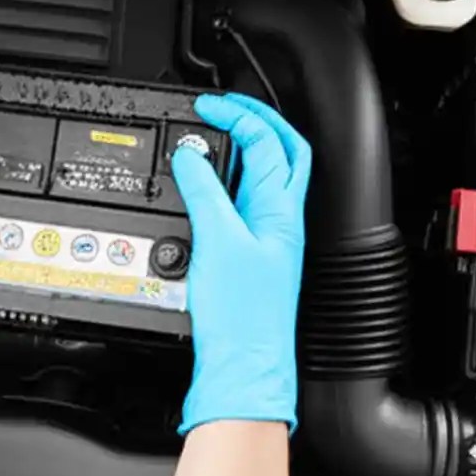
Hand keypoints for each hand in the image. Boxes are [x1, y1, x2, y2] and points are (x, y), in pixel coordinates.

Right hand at [172, 93, 311, 433]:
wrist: (242, 369)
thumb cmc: (243, 318)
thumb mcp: (217, 242)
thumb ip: (205, 192)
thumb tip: (192, 155)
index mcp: (281, 210)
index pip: (268, 142)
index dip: (239, 114)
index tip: (208, 106)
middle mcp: (280, 220)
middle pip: (283, 152)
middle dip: (257, 121)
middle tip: (224, 107)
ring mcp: (267, 238)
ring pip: (264, 178)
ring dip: (244, 150)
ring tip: (215, 136)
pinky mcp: (249, 257)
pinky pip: (243, 206)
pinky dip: (225, 185)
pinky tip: (205, 190)